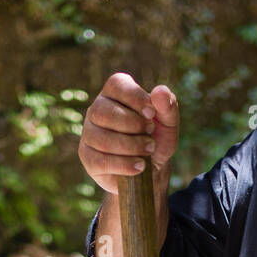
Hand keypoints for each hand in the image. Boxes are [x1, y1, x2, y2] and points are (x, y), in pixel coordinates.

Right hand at [78, 72, 178, 195]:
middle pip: (104, 112)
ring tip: (148, 151)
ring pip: (102, 139)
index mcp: (115, 93)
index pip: (117, 85)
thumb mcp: (168, 123)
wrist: (150, 171)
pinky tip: (139, 167)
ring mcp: (89, 134)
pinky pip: (101, 161)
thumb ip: (167, 106)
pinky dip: (124, 165)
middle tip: (150, 134)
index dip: (135, 97)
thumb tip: (159, 91)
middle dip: (132, 125)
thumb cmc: (156, 140)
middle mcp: (97, 110)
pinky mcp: (87, 157)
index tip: (151, 114)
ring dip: (131, 146)